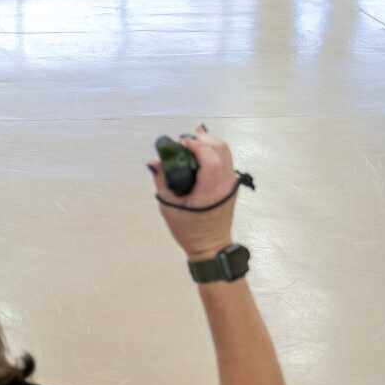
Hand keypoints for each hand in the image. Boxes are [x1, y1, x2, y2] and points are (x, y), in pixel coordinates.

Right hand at [148, 124, 238, 260]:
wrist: (211, 246)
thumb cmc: (188, 230)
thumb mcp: (169, 207)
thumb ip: (162, 182)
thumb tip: (153, 162)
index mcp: (210, 190)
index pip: (210, 158)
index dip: (196, 145)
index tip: (179, 142)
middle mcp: (225, 183)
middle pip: (220, 149)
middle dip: (203, 138)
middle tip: (183, 139)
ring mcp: (231, 183)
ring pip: (225, 152)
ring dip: (209, 142)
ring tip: (191, 139)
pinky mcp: (231, 184)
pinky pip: (225, 160)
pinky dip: (214, 150)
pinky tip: (201, 148)